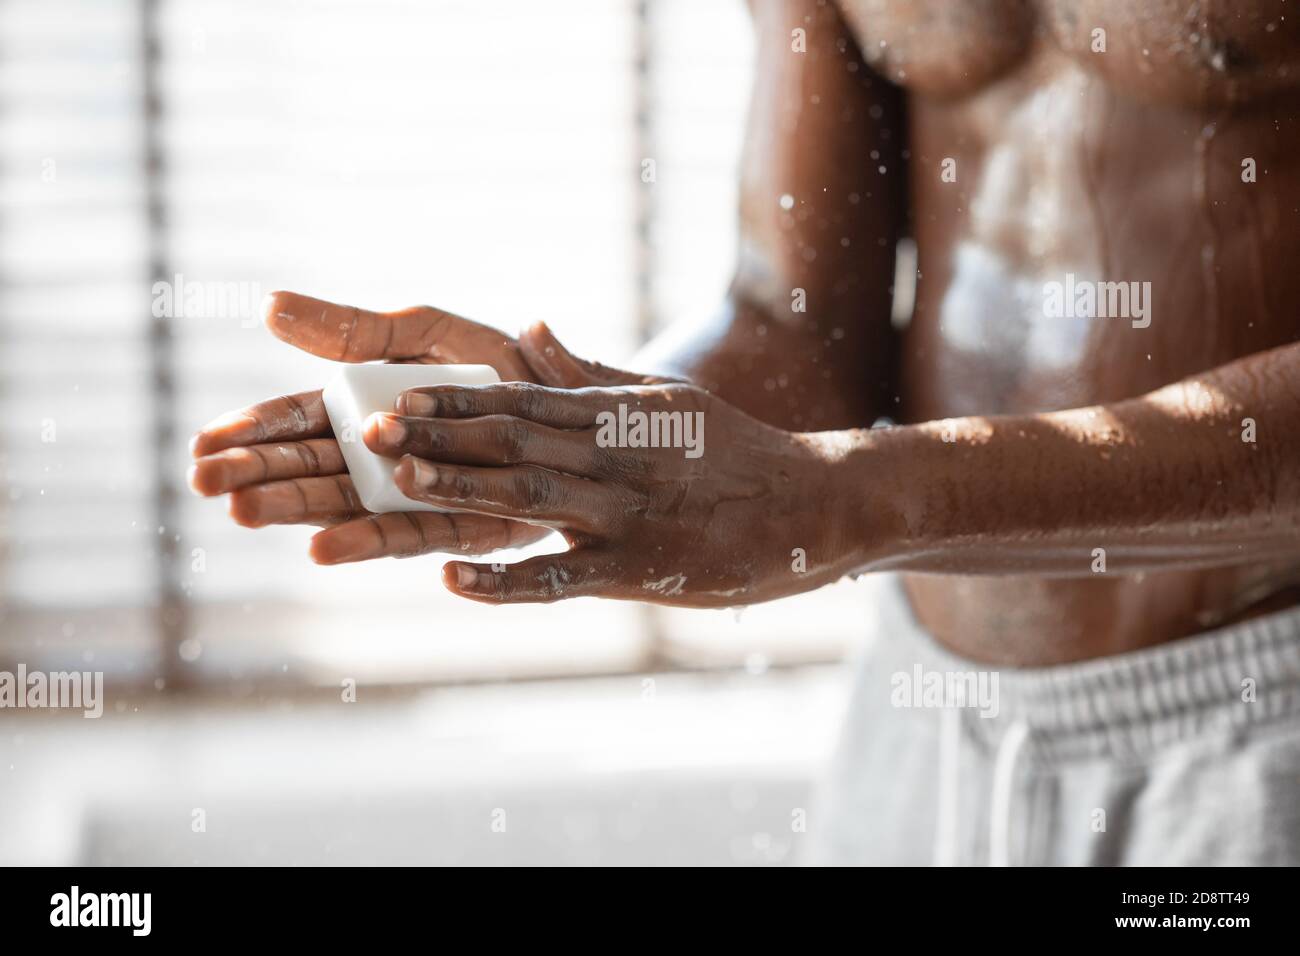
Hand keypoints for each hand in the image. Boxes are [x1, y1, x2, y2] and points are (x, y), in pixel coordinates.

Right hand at [189, 291, 673, 563]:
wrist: (583, 394)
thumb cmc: (499, 360)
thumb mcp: (422, 333)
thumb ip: (351, 331)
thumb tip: (267, 305)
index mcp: (371, 409)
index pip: (300, 422)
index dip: (253, 432)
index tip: (203, 441)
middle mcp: (391, 459)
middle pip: (315, 468)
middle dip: (259, 475)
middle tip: (204, 482)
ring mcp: (425, 494)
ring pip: (353, 506)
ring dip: (300, 511)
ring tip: (246, 511)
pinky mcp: (470, 524)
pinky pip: (418, 534)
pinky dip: (373, 541)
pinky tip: (325, 547)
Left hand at [364, 380, 856, 604]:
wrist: (812, 502)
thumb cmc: (734, 448)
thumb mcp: (665, 398)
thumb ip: (590, 371)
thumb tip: (529, 325)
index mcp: (617, 412)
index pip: (522, 398)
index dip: (456, 399)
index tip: (397, 394)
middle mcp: (614, 455)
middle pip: (513, 440)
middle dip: (440, 435)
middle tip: (371, 430)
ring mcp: (626, 512)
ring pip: (530, 496)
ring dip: (462, 487)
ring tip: (399, 480)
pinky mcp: (639, 569)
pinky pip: (560, 579)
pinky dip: (505, 580)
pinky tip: (453, 578)